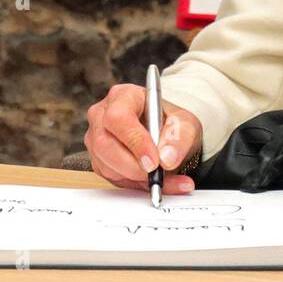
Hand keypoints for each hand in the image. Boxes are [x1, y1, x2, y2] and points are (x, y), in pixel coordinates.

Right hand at [85, 83, 201, 193]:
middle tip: (157, 174)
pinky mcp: (100, 160)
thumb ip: (179, 137)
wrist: (168, 134)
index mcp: (123, 96)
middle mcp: (103, 115)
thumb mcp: (185, 123)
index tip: (154, 160)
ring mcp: (97, 139)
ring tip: (166, 179)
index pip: (118, 117)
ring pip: (106, 165)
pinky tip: (155, 181)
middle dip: (133, 165)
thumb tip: (166, 158)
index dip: (135, 141)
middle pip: (105, 144)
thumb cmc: (172, 122)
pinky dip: (136, 185)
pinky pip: (112, 178)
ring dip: (137, 178)